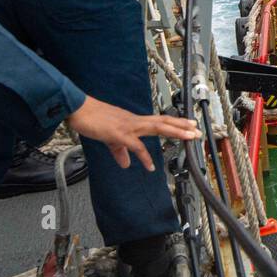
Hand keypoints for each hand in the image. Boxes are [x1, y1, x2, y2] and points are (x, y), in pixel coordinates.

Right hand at [67, 97, 199, 170]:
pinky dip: (145, 157)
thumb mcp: (110, 138)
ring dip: (175, 131)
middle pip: (164, 121)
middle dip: (182, 126)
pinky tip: (151, 167)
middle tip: (198, 130)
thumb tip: (125, 163)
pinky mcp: (119, 134)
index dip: (175, 122)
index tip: (189, 124)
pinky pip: (136, 146)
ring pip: (157, 127)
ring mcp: (129, 126)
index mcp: (134, 121)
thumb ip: (119, 151)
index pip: (159, 120)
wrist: (78, 109)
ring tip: (189, 137)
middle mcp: (135, 121)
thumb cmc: (92, 119)